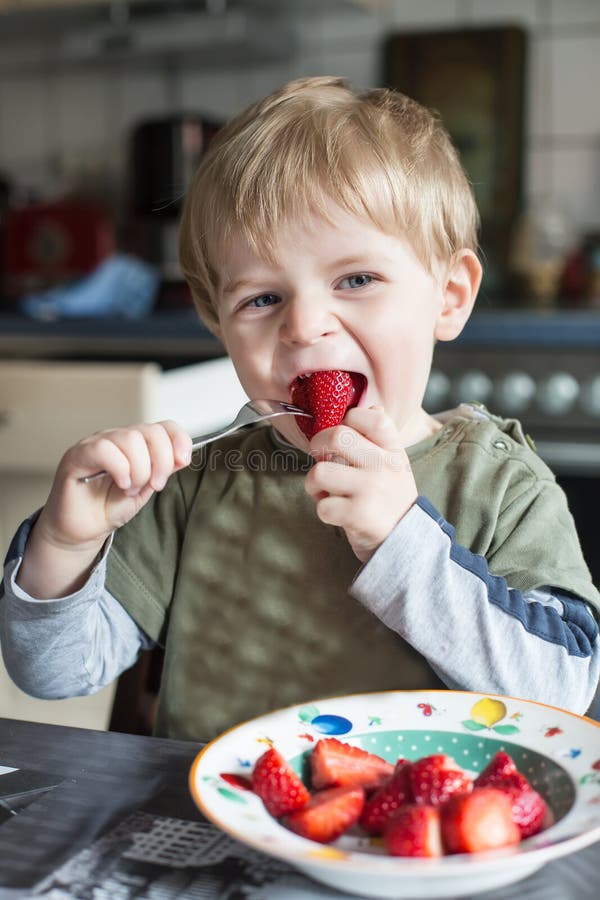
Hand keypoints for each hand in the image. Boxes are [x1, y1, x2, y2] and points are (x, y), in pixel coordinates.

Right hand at [41, 420, 192, 548]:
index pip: (163, 426)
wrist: (82, 530)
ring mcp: (95, 444)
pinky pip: (104, 449)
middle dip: (161, 461)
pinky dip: (120, 468)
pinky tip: (121, 484)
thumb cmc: (108, 508)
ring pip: (130, 439)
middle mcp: (116, 438)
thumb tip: (182, 456)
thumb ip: (162, 470)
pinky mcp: (77, 455)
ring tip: (131, 489)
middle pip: (151, 431)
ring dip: (139, 469)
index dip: (178, 440)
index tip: (183, 461)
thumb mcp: (145, 489)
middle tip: (156, 484)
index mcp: (135, 444)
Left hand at [304, 406, 416, 562]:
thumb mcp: (395, 465)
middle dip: (316, 445)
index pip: (374, 417)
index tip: (343, 433)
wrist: (407, 544)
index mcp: (393, 451)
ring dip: (313, 484)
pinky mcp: (358, 515)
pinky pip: (322, 506)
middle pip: (336, 437)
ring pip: (320, 472)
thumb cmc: (391, 500)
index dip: (350, 418)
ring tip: (325, 492)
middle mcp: (384, 466)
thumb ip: (381, 438)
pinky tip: (335, 512)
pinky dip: (323, 511)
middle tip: (320, 457)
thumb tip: (371, 406)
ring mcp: (371, 490)